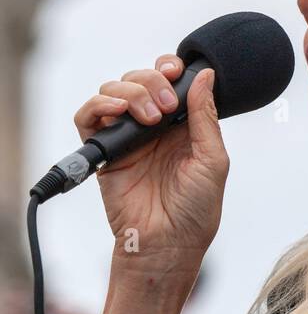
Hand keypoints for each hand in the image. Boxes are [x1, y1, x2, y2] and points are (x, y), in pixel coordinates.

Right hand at [73, 55, 229, 281]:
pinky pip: (88, 117)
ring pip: (113, 91)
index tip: (175, 70)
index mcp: (181, 125)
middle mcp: (152, 126)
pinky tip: (117, 112)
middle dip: (151, 81)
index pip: (168, 81)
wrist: (168, 245)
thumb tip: (206, 75)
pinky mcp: (104, 153)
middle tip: (166, 107)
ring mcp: (127, 137)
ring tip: (149, 118)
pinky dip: (98, 105)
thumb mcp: (213, 159)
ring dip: (130, 92)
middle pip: (139, 79)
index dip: (168, 68)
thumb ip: (205, 116)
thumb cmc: (196, 210)